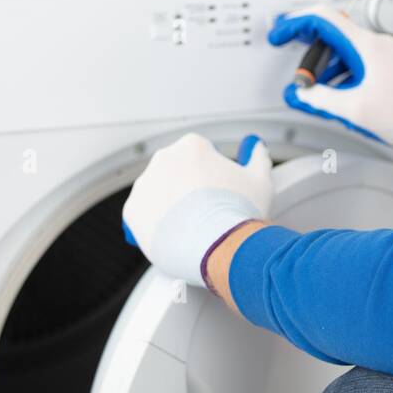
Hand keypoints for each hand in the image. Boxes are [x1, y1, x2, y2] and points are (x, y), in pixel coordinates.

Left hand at [122, 133, 271, 288]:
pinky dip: (154, 224)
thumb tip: (257, 149)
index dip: (213, 175)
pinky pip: (142, 215)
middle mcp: (164, 159)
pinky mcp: (132, 211)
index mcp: (192, 146)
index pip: (200, 155)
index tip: (219, 192)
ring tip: (192, 226)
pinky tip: (175, 234)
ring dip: (170, 205)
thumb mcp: (260, 180)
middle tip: (207, 210)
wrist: (218, 246)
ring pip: (157, 193)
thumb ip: (258, 158)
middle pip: (176, 172)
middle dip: (188, 189)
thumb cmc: (239, 213)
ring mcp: (145, 185)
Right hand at [268, 5, 392, 170]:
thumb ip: (321, 100)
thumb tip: (301, 94)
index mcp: (367, 46)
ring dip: (330, 73)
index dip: (293, 23)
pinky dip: (348, 78)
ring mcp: (390, 55)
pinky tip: (348, 101)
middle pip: (333, 38)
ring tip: (326, 99)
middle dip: (312, 61)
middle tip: (302, 84)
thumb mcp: (356, 111)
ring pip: (348, 55)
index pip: (322, 18)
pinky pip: (364, 65)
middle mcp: (379, 44)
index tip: (279, 35)